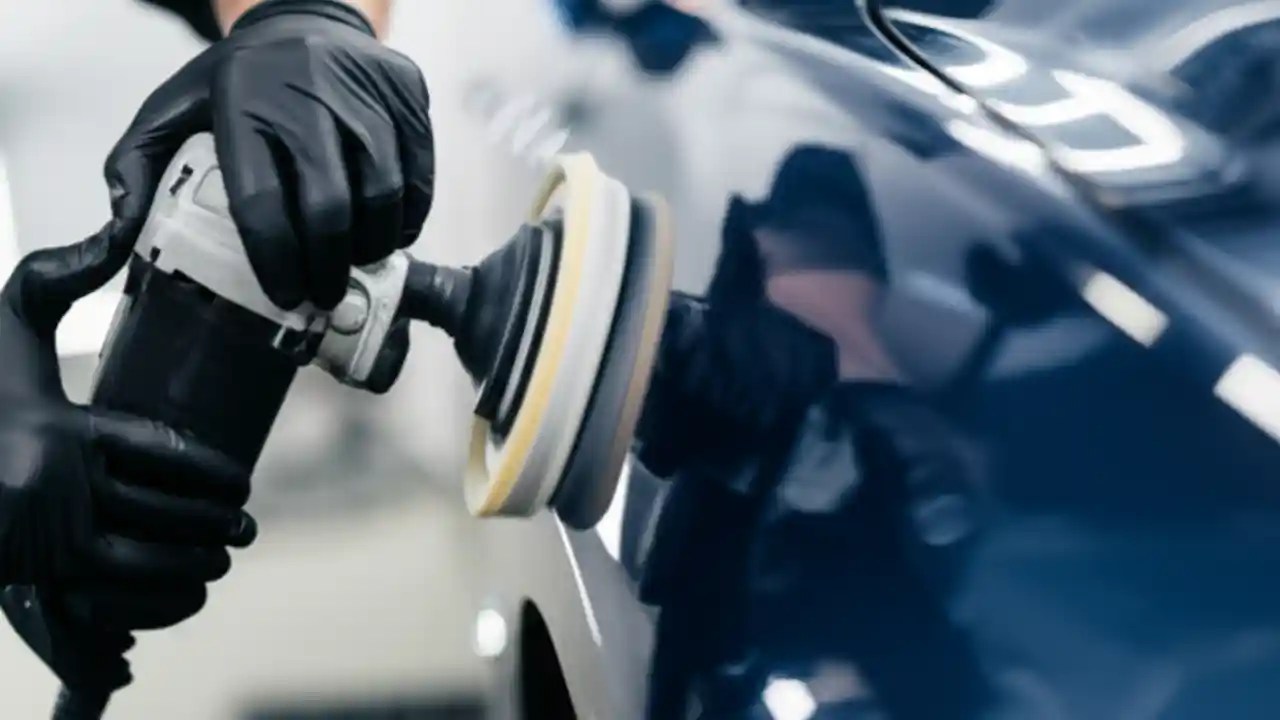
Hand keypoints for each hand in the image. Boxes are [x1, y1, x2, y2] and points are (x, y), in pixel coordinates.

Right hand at [0, 222, 256, 689]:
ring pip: (129, 566)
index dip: (209, 471)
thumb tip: (123, 227)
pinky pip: (93, 603)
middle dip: (209, 526)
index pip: (155, 450)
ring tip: (220, 562)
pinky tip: (179, 599)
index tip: (242, 480)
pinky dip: (143, 607)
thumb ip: (57, 276)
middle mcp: (39, 490)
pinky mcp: (14, 574)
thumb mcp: (2, 322)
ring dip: (184, 569)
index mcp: (50, 429)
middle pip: (153, 514)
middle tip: (246, 528)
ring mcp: (25, 538)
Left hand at [106, 0, 433, 310]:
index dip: (276, 262)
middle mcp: (308, 93)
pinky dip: (409, 217)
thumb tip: (120, 233)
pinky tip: (389, 232)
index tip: (284, 295)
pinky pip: (420, 175)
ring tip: (355, 264)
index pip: (261, 203)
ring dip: (372, 247)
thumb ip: (139, 166)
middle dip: (329, 268)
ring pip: (384, 196)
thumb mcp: (175, 108)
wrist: (307, 18)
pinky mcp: (407, 93)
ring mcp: (365, 91)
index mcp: (243, 102)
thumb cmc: (241, 82)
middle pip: (330, 208)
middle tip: (324, 293)